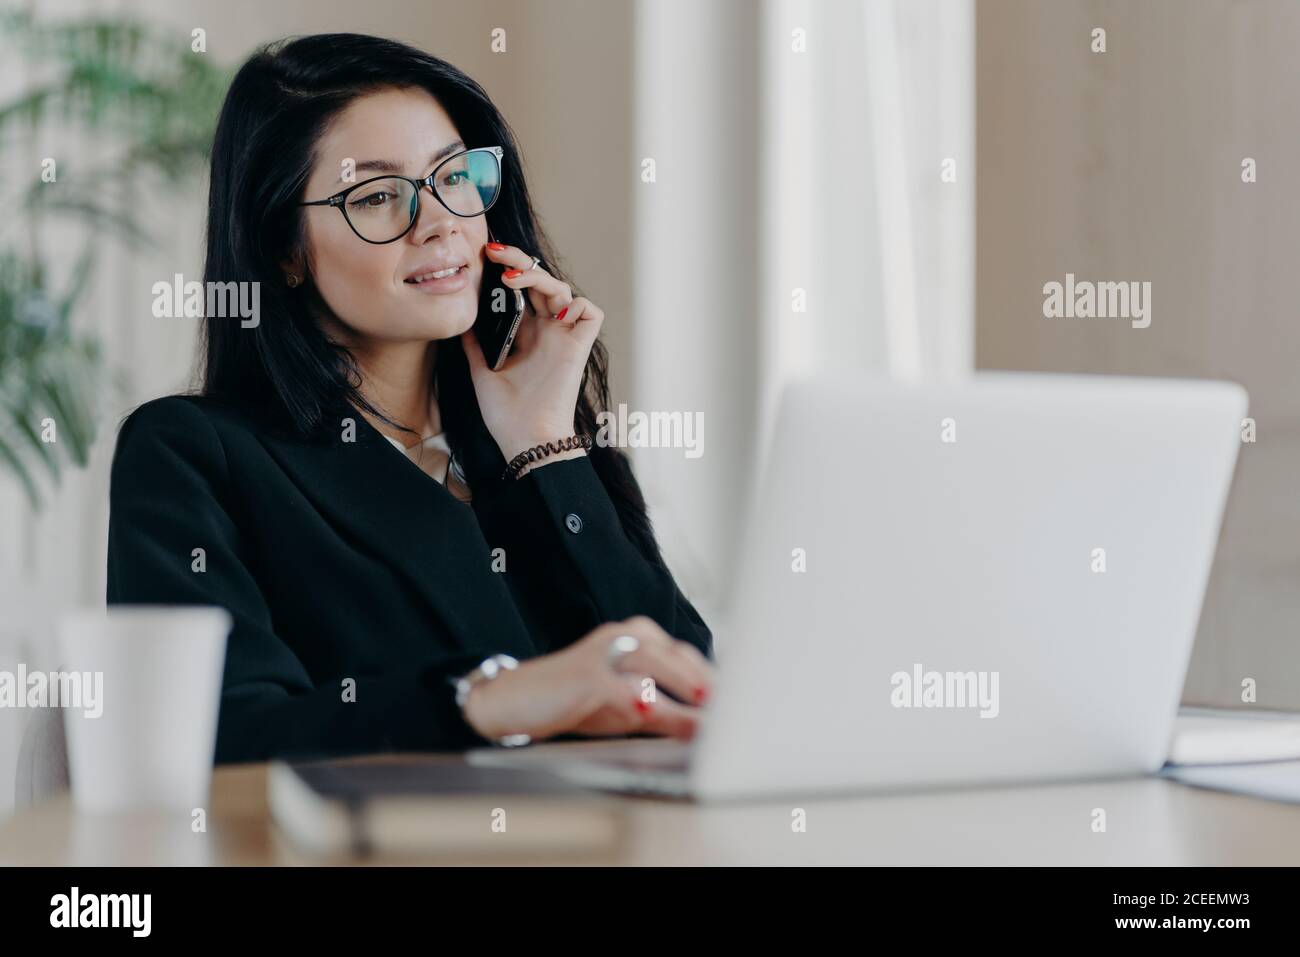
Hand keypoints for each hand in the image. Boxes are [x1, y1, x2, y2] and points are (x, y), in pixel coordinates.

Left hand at [461, 241, 604, 462]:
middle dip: (518, 261)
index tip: (484, 256)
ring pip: (562, 290)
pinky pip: (590, 312)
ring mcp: (563, 337)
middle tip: (494, 252)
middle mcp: (547, 331)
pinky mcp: (578, 348)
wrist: (524, 437)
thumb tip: (461, 320)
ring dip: (539, 277)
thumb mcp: (482, 370)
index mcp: (526, 333)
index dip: (508, 269)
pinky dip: (577, 304)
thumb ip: (475, 344)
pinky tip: (551, 309)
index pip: (521, 290)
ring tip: (511, 279)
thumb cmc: (506, 413)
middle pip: (540, 282)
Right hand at [462, 617, 713, 742]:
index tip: (741, 704)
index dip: (715, 681)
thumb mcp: (627, 709)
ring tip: (706, 707)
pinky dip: (636, 699)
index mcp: (639, 638)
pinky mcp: (585, 673)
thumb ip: (668, 714)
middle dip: (706, 683)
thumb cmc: (575, 701)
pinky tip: (649, 711)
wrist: (516, 700)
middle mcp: (625, 638)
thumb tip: (707, 730)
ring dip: (683, 686)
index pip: (689, 657)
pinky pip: (618, 686)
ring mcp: (605, 652)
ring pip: (653, 664)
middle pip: (678, 656)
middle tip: (733, 707)